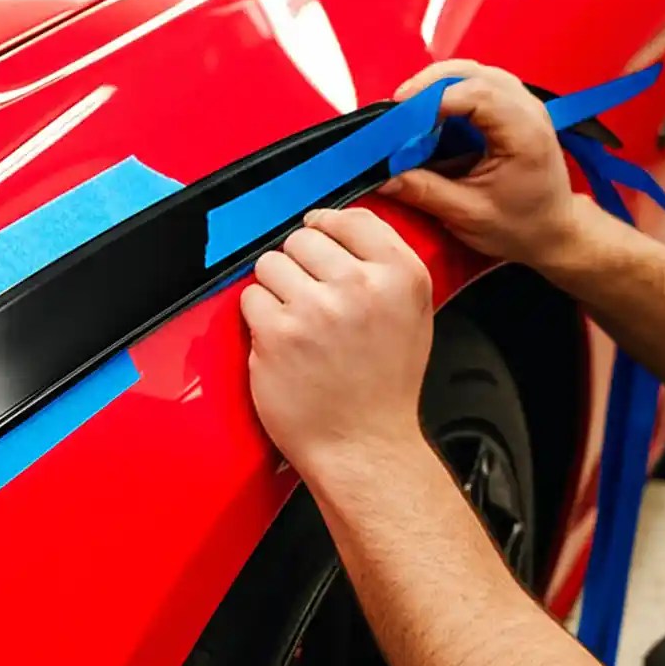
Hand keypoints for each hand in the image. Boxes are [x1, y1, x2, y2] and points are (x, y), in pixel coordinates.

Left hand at [240, 207, 432, 478]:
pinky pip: (251, 297)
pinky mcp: (278, 334)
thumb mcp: (413, 313)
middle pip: (304, 238)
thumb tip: (338, 226)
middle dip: (299, 266)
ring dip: (275, 289)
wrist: (363, 446)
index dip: (326, 228)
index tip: (318, 240)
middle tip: (310, 300)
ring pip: (271, 263)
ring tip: (296, 322)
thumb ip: (384, 266)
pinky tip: (281, 342)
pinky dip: (259, 318)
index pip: (349, 219)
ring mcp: (317, 309)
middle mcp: (362, 286)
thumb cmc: (383, 388)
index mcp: (401, 275)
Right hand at [378, 60, 579, 267]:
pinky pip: (477, 82)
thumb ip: (424, 192)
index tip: (398, 115)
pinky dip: (448, 91)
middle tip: (395, 108)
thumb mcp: (467, 215)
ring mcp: (522, 102)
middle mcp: (527, 108)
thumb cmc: (518, 226)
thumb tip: (380, 177)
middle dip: (429, 84)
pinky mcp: (512, 106)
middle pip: (473, 73)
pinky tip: (429, 111)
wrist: (554, 229)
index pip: (476, 94)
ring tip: (408, 109)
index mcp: (523, 133)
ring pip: (474, 72)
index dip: (433, 99)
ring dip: (437, 84)